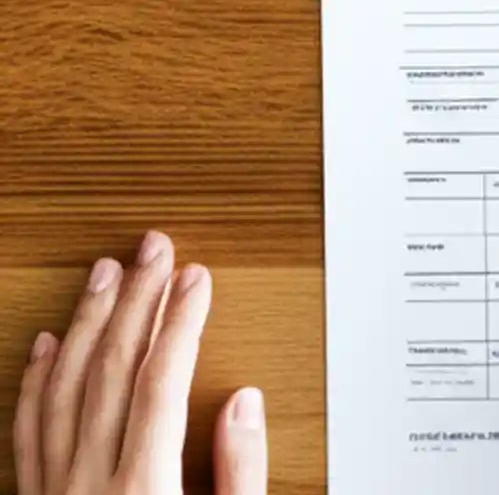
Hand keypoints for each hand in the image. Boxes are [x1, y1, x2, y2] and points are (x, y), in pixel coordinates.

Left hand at [12, 231, 267, 494]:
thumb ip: (241, 472)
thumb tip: (245, 404)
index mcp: (145, 489)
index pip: (163, 382)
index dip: (182, 322)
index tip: (196, 279)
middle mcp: (90, 484)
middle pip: (112, 372)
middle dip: (138, 301)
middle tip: (153, 252)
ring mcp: (55, 492)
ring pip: (64, 391)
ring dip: (88, 324)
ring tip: (105, 275)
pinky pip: (28, 432)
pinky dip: (37, 382)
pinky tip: (49, 344)